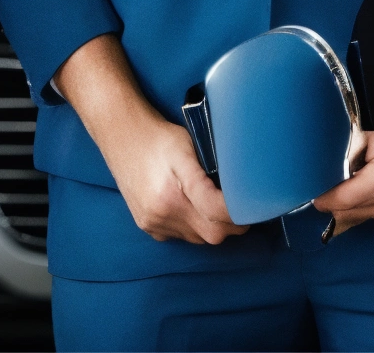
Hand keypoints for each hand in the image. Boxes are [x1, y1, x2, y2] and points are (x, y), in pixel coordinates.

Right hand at [53, 35, 242, 246]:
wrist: (120, 134)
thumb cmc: (159, 136)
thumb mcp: (191, 146)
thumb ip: (214, 171)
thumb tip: (241, 190)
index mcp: (175, 191)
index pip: (220, 215)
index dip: (241, 212)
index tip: (254, 204)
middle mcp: (162, 212)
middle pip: (212, 235)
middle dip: (232, 224)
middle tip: (242, 208)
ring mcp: (153, 222)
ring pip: (198, 239)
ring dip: (212, 227)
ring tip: (217, 205)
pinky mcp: (146, 225)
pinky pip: (180, 237)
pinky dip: (192, 227)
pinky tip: (193, 208)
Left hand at [309, 60, 373, 236]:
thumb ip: (351, 154)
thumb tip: (330, 167)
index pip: (340, 201)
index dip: (322, 196)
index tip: (310, 189)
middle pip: (348, 214)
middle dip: (334, 200)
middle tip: (328, 180)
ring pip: (363, 216)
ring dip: (352, 203)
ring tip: (356, 178)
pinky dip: (370, 204)